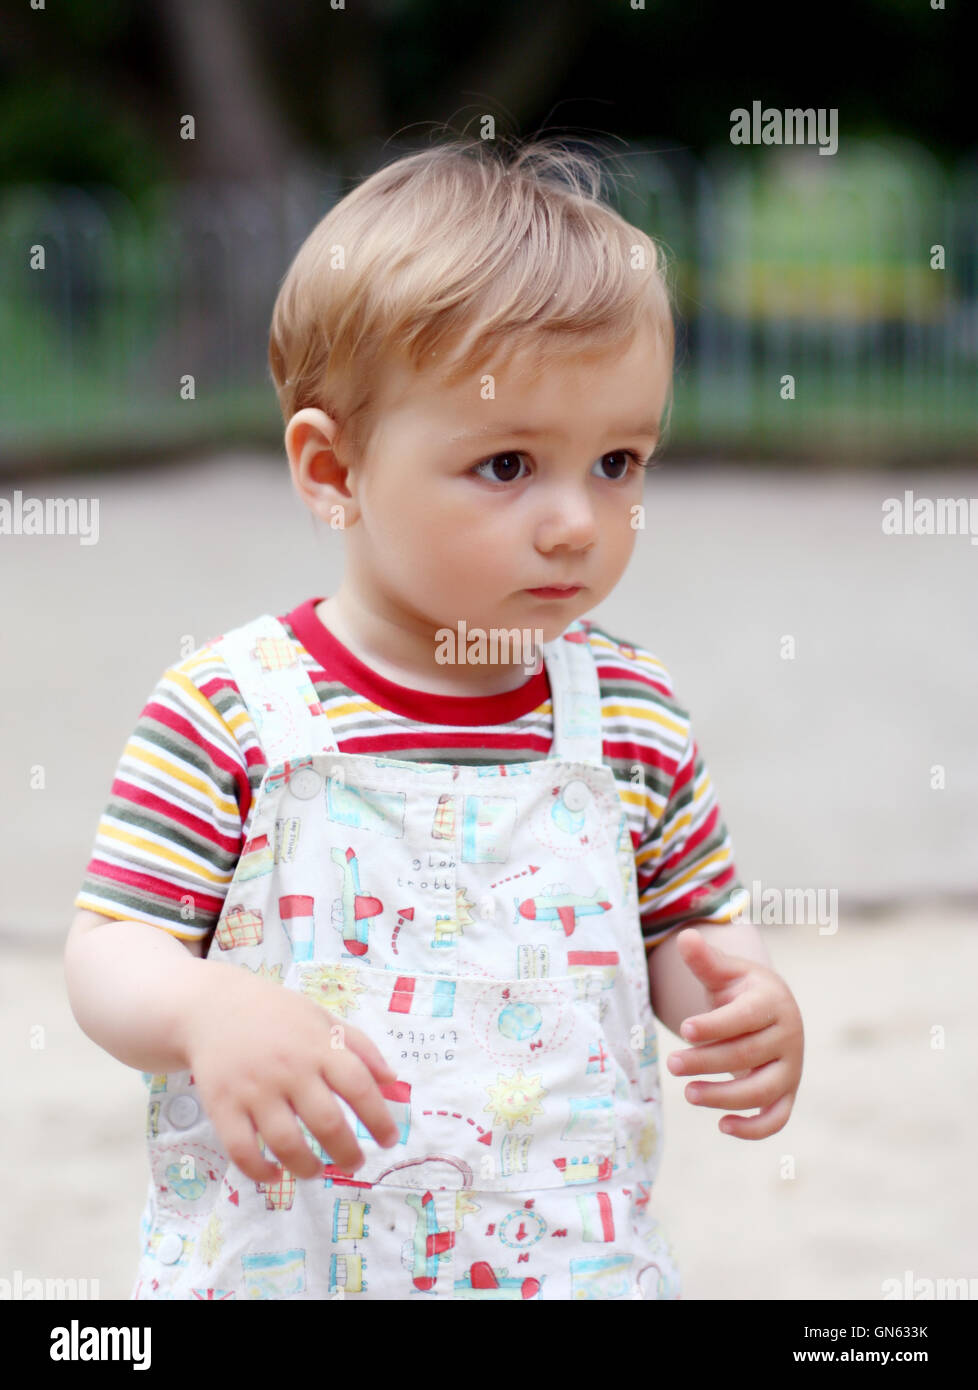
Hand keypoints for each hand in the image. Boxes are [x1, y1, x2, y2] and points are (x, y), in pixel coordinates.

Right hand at [180, 963, 400, 1182]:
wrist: (212, 1007)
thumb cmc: (275, 1014)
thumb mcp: (321, 1017)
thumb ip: (359, 1045)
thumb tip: (391, 1079)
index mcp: (318, 1046)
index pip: (358, 1086)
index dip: (379, 1118)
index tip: (389, 1139)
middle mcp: (289, 1069)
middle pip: (326, 1121)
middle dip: (348, 1152)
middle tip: (356, 1164)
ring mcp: (254, 1089)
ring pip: (286, 1142)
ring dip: (308, 1167)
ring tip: (318, 1172)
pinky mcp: (222, 1106)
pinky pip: (242, 1151)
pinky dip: (260, 1171)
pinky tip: (275, 1174)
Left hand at [665, 927, 802, 1138]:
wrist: (769, 1010)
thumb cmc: (740, 990)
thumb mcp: (725, 971)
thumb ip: (705, 959)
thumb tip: (685, 937)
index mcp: (773, 1002)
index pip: (745, 1017)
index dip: (715, 1025)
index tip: (684, 1029)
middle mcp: (789, 1036)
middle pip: (748, 1055)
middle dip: (707, 1062)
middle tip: (672, 1065)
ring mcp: (791, 1068)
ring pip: (763, 1091)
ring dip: (725, 1097)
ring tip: (688, 1093)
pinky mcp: (787, 1093)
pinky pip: (777, 1118)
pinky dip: (755, 1129)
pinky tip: (723, 1126)